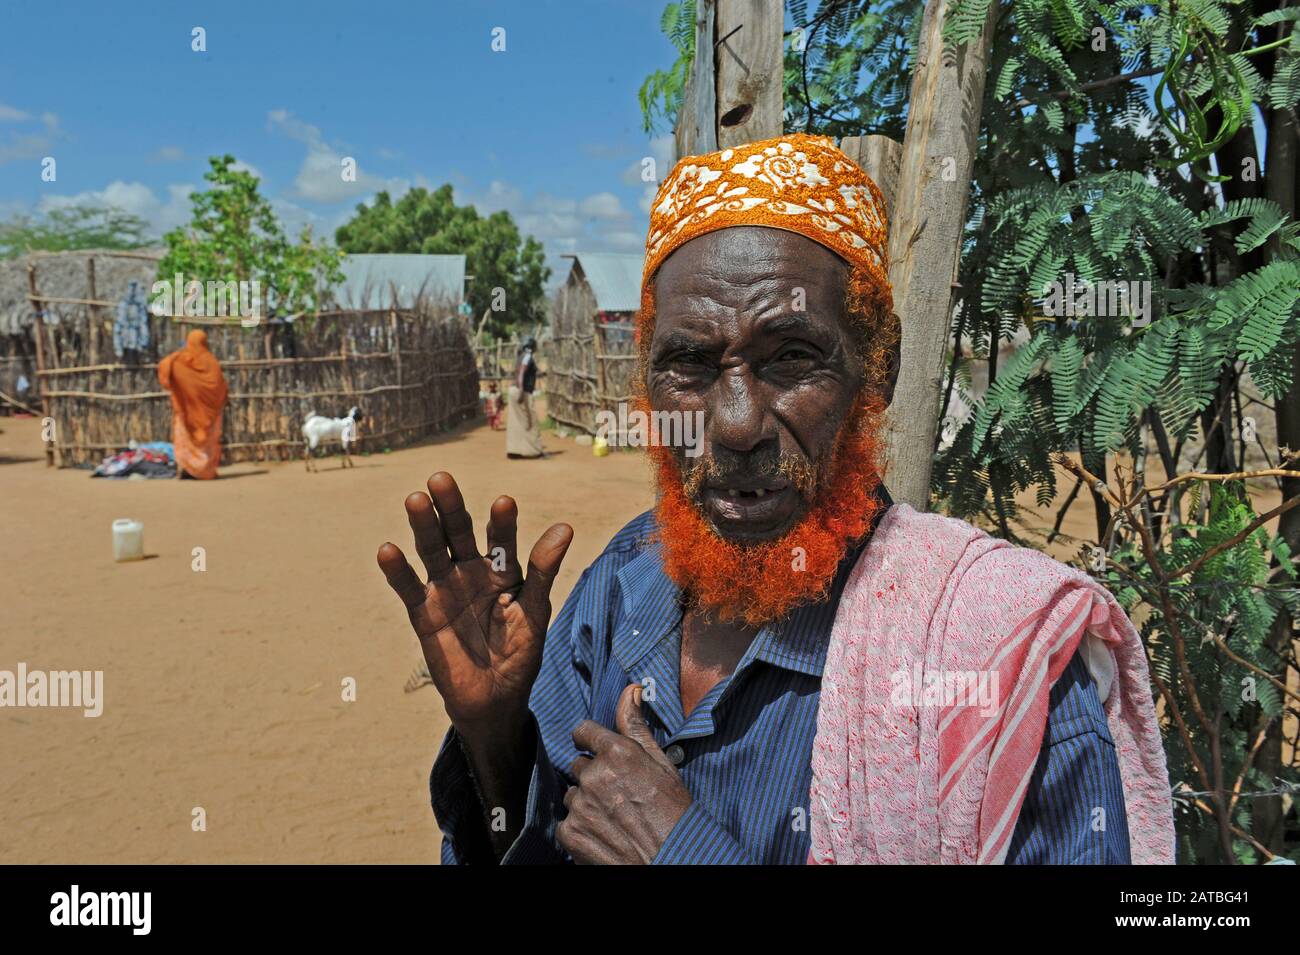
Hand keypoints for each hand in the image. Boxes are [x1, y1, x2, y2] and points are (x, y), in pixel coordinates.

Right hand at [376, 472, 572, 733]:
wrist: (494, 700)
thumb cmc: (520, 654)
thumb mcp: (535, 613)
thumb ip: (543, 571)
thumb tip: (565, 528)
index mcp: (503, 569)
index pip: (501, 539)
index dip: (502, 523)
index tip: (504, 503)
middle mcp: (471, 571)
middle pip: (459, 533)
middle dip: (451, 507)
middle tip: (441, 478)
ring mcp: (445, 589)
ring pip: (432, 551)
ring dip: (423, 526)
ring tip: (416, 499)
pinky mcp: (422, 613)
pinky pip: (408, 588)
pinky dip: (397, 571)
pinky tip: (389, 550)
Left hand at [556, 684, 691, 863]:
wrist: (672, 859)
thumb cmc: (674, 812)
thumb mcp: (662, 764)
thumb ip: (638, 727)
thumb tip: (631, 690)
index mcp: (618, 753)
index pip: (583, 732)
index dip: (590, 741)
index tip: (598, 751)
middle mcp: (595, 776)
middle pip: (579, 766)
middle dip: (593, 776)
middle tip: (618, 795)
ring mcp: (580, 806)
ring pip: (572, 795)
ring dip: (586, 803)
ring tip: (614, 818)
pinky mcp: (571, 833)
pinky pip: (566, 823)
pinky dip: (581, 829)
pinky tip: (604, 834)